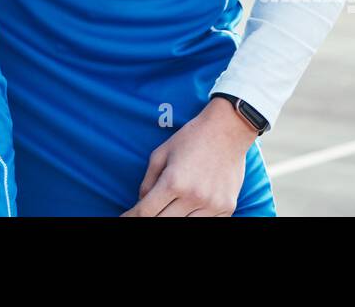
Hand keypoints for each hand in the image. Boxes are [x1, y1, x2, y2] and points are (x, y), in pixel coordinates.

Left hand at [122, 99, 259, 216]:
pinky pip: (205, 223)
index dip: (132, 217)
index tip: (126, 218)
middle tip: (147, 212)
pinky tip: (189, 207)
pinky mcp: (227, 208)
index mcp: (173, 181)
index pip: (146, 212)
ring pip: (184, 226)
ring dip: (173, 218)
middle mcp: (193, 196)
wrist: (228, 129)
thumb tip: (140, 203)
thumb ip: (147, 182)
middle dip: (150, 218)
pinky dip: (193, 218)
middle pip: (163, 222)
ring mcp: (212, 205)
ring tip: (170, 206)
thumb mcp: (161, 154)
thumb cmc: (191, 138)